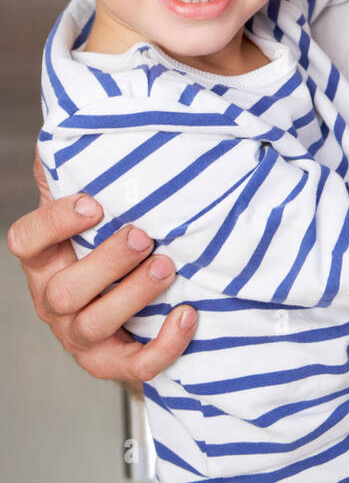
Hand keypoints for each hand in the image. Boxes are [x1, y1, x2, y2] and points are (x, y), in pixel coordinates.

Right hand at [5, 144, 197, 384]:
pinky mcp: (110, 362)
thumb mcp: (93, 200)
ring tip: (168, 267)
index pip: (27, 240)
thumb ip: (80, 164)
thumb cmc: (110, 240)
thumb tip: (79, 118)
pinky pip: (132, 365)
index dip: (55, 223)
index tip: (93, 203)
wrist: (131, 304)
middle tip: (144, 236)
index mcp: (44, 257)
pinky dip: (163, 345)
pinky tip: (188, 315)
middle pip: (64, 289)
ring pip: (95, 323)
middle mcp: (53, 298)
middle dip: (106, 262)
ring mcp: (78, 334)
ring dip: (134, 295)